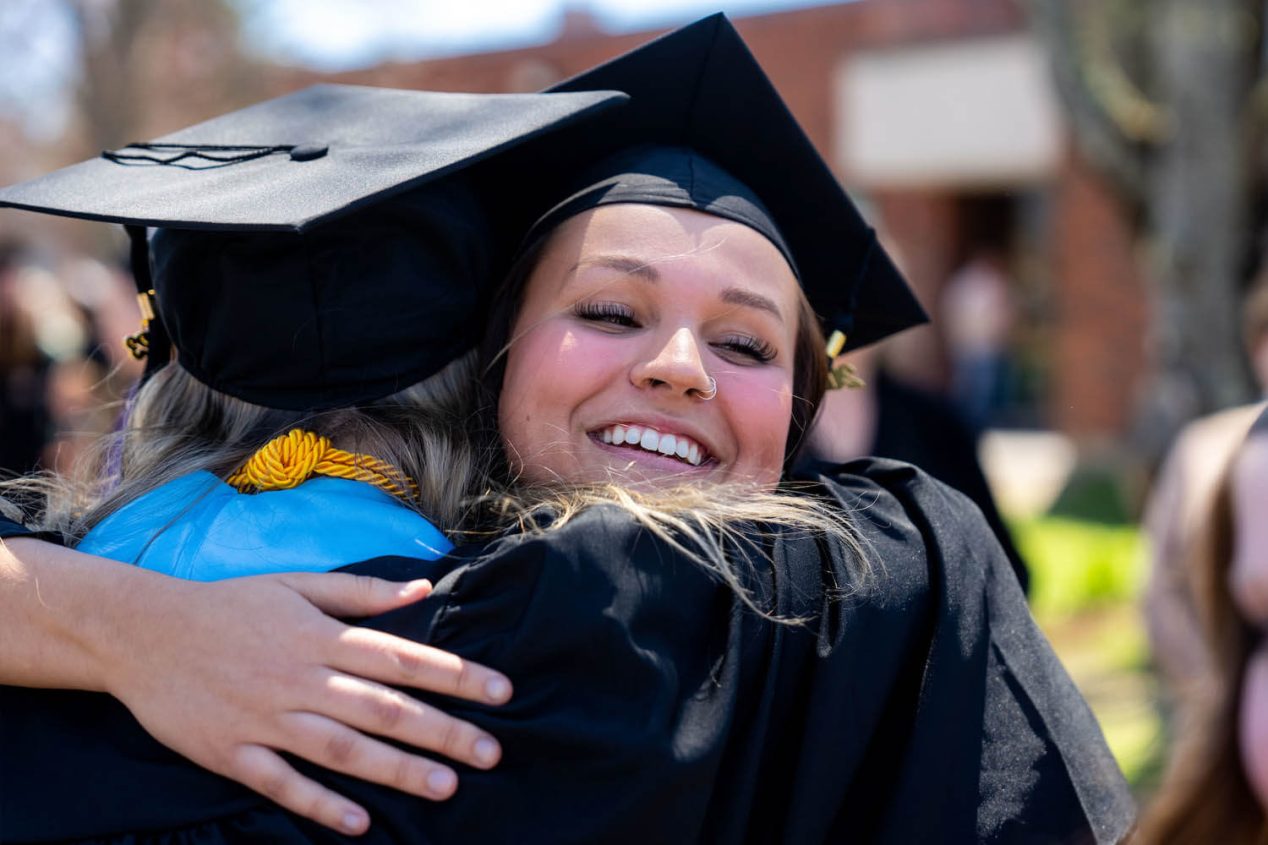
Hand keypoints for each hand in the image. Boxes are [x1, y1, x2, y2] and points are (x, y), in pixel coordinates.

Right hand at [98, 570, 511, 835]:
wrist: (142, 632)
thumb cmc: (230, 604)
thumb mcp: (296, 584)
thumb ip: (361, 593)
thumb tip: (423, 589)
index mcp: (319, 634)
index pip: (402, 656)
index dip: (455, 674)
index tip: (501, 692)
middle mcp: (299, 676)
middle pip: (382, 707)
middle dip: (441, 730)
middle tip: (490, 753)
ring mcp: (264, 717)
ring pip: (340, 748)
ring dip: (395, 769)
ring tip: (445, 786)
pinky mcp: (229, 751)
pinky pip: (280, 782)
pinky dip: (318, 803)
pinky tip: (358, 824)